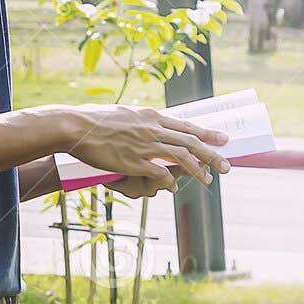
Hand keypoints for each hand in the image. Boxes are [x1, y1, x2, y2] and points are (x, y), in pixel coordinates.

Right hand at [60, 104, 230, 194]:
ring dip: (197, 170)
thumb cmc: (96, 120)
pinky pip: (159, 173)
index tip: (224, 138)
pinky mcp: (133, 161)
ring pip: (180, 158)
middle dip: (212, 154)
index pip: (186, 126)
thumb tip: (152, 121)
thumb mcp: (125, 114)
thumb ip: (142, 121)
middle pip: (190, 142)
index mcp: (151, 117)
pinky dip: (170, 182)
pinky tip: (174, 188)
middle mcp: (152, 129)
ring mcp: (144, 145)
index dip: (207, 133)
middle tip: (227, 165)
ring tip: (208, 180)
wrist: (75, 126)